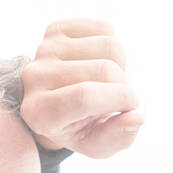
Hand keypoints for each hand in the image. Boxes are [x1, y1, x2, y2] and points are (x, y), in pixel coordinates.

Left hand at [19, 19, 143, 158]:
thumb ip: (118, 137)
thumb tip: (138, 117)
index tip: (131, 107)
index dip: (119, 99)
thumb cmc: (80, 128)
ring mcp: (44, 50)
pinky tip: (99, 63)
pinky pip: (105, 28)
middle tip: (117, 99)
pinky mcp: (57, 29)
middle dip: (124, 86)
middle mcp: (34, 78)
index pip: (84, 97)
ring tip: (105, 82)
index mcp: (39, 113)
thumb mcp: (97, 144)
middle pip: (104, 70)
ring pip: (109, 46)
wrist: (57, 104)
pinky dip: (114, 48)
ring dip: (121, 66)